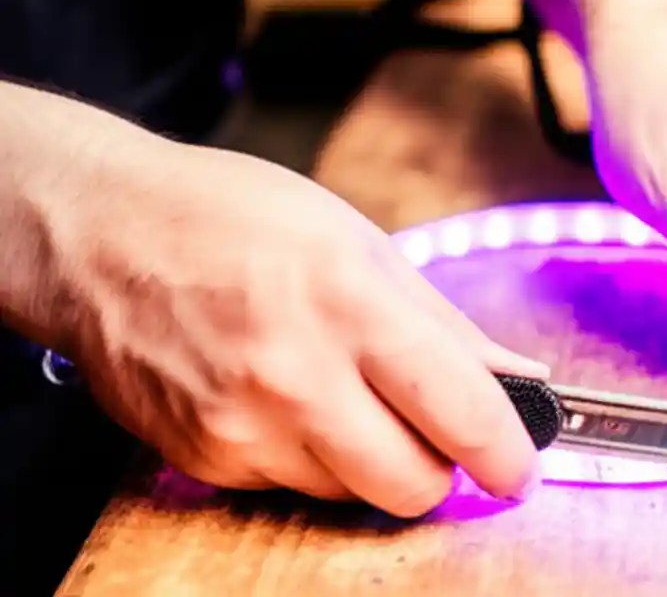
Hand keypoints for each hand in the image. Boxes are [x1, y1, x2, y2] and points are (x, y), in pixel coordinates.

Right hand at [52, 139, 545, 515]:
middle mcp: (295, 374)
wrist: (99, 236)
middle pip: (412, 484)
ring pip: (354, 493)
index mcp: (350, 302)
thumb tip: (520, 379)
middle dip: (439, 466)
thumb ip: (446, 324)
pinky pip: (292, 487)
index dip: (507, 453)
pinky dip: (309, 457)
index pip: (461, 411)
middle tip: (432, 428)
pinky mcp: (204, 458)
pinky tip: (285, 399)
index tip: (520, 466)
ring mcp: (243, 426)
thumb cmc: (233, 220)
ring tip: (340, 390)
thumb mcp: (359, 243)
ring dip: (370, 460)